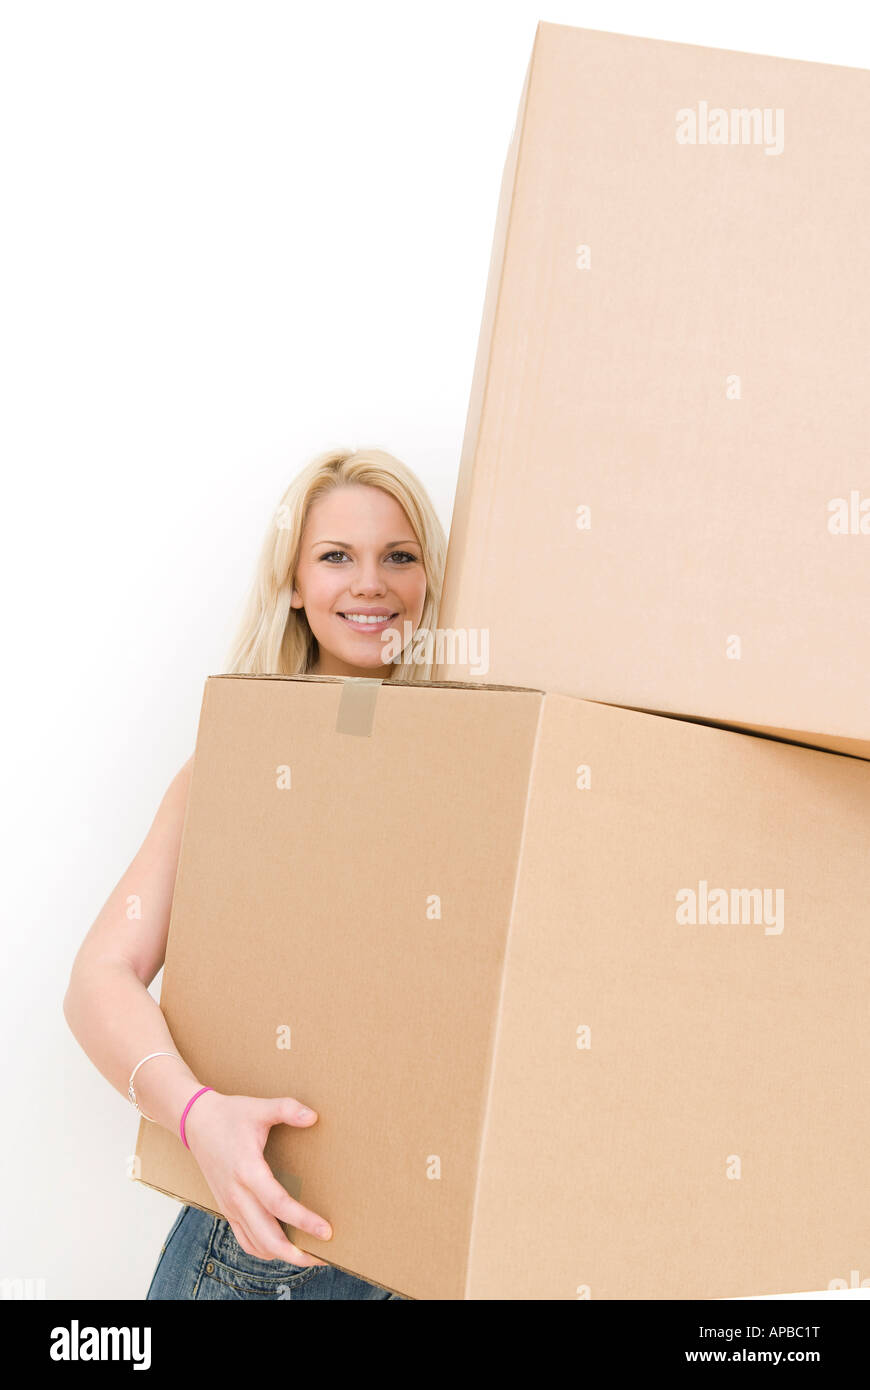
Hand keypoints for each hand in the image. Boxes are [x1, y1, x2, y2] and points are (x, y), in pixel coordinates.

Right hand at [183, 1090, 331, 1264]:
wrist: (196, 1122)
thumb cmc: (230, 1115)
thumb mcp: (260, 1107)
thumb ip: (287, 1109)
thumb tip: (314, 1117)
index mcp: (248, 1170)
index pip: (278, 1204)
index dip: (303, 1221)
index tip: (326, 1231)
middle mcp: (237, 1194)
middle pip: (267, 1236)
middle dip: (295, 1253)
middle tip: (323, 1257)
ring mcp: (230, 1205)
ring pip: (256, 1244)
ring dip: (281, 1255)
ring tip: (308, 1256)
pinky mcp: (226, 1209)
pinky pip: (244, 1239)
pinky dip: (263, 1250)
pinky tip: (281, 1249)